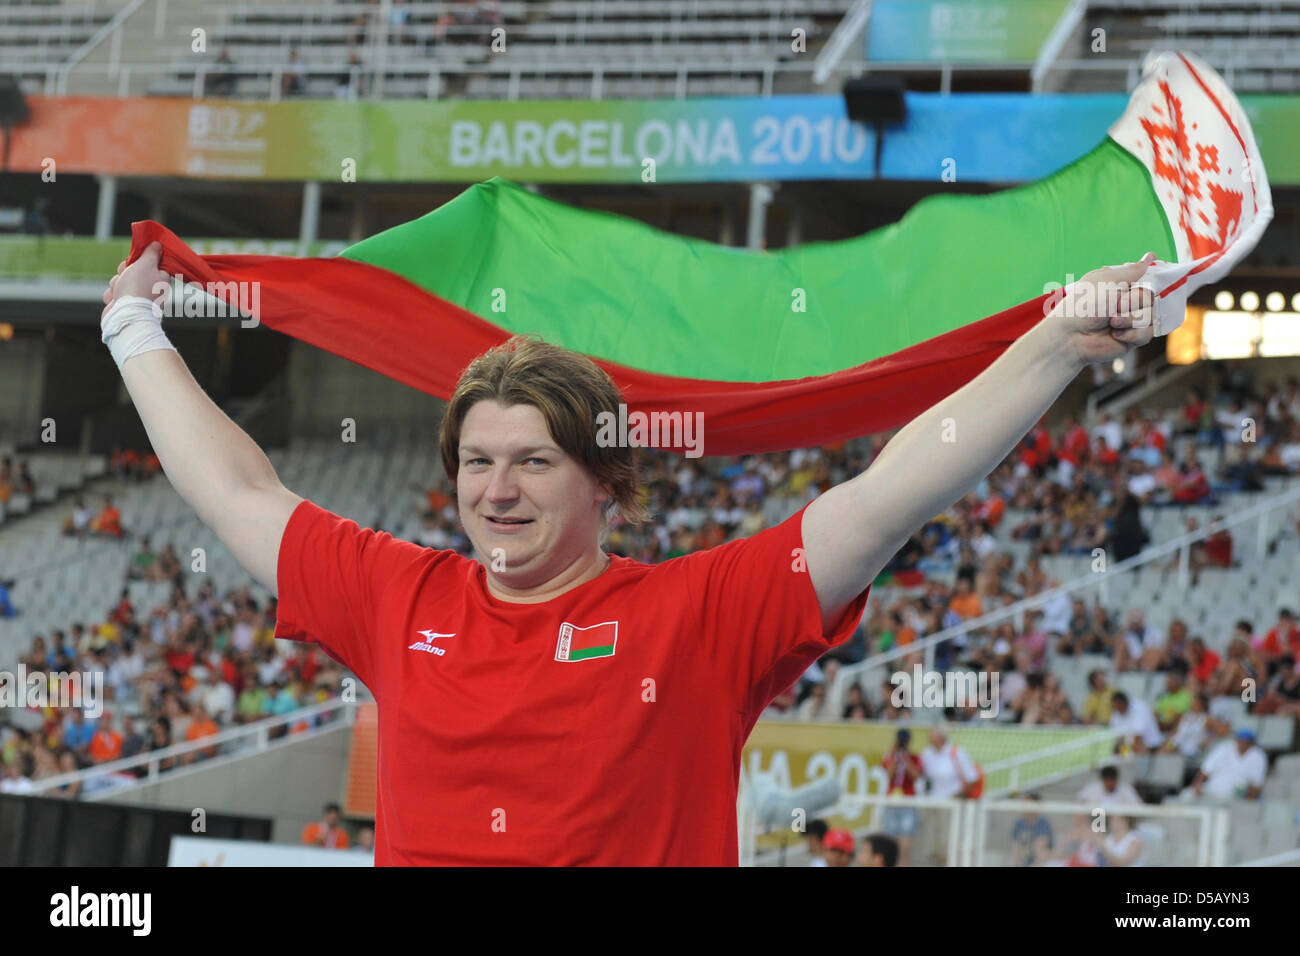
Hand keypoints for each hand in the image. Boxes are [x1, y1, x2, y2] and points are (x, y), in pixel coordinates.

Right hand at [101, 241, 168, 319]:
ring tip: (120, 290)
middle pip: (132, 270)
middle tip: (124, 274)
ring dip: (117, 283)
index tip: (133, 260)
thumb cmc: (137, 288)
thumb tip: (158, 245)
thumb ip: (151, 253)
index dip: (138, 259)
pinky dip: (113, 295)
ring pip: (121, 280)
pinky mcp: (125, 304)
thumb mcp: (146, 264)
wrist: (126, 315)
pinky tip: (115, 299)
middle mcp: (151, 288)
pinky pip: (115, 293)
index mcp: (160, 278)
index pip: (149, 262)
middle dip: (124, 271)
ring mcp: (137, 296)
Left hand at [1045, 253, 1157, 367]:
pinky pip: (1147, 333)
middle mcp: (1128, 300)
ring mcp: (1132, 319)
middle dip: (1134, 301)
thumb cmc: (1084, 305)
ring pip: (1151, 316)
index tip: (1144, 279)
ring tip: (1111, 322)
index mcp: (1121, 283)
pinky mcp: (1133, 337)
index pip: (1148, 277)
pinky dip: (1131, 334)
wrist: (1072, 337)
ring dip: (1130, 318)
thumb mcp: (1108, 281)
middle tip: (1116, 305)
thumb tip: (1150, 257)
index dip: (1149, 280)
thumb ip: (1131, 271)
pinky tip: (1115, 334)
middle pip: (1151, 297)